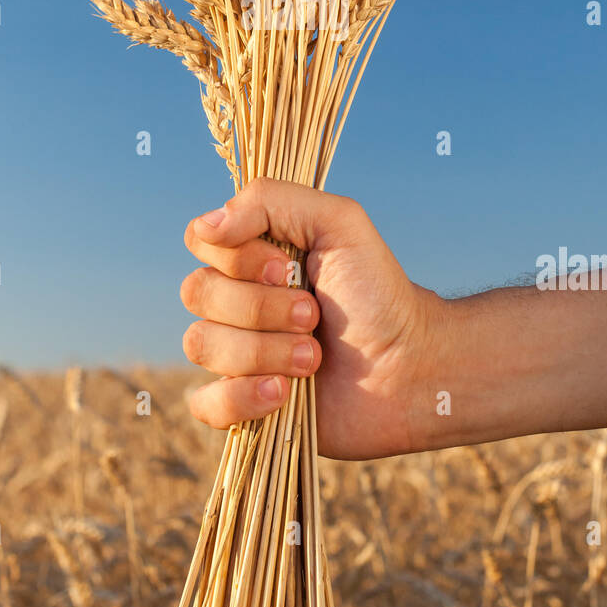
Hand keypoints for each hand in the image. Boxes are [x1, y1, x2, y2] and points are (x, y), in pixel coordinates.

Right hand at [180, 177, 445, 458]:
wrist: (410, 367)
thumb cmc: (377, 292)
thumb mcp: (338, 222)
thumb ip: (269, 201)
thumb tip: (205, 226)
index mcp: (252, 256)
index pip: (200, 241)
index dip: (239, 257)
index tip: (288, 268)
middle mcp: (236, 301)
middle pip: (197, 292)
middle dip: (262, 307)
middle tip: (314, 315)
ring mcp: (235, 353)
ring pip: (201, 344)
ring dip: (265, 351)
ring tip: (313, 357)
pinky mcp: (241, 404)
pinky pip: (205, 402)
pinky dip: (242, 396)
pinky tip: (285, 394)